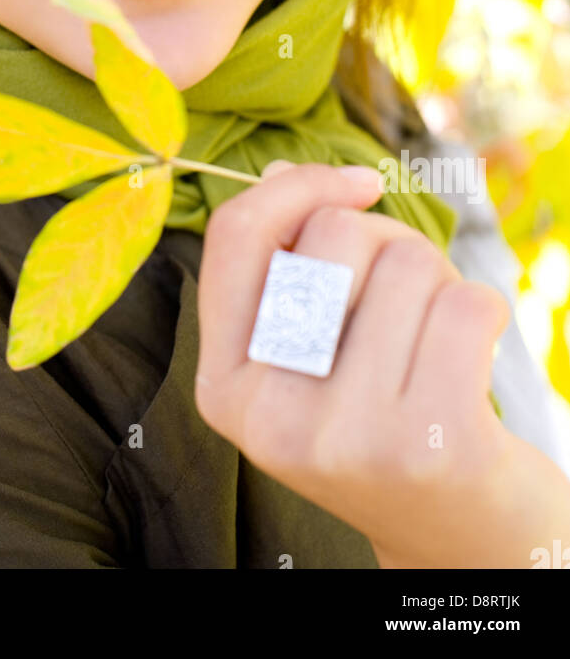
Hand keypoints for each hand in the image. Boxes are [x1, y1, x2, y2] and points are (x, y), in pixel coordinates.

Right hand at [194, 160, 569, 567]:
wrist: (456, 534)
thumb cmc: (379, 415)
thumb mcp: (306, 355)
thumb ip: (285, 268)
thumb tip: (280, 174)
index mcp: (224, 388)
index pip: (235, 237)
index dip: (298, 186)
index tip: (355, 182)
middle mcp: (272, 420)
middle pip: (334, 236)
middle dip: (387, 242)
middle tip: (406, 300)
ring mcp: (350, 437)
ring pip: (408, 261)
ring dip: (439, 281)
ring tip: (435, 338)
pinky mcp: (431, 443)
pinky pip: (467, 304)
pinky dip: (484, 312)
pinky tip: (470, 363)